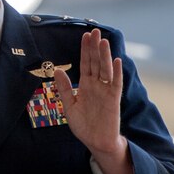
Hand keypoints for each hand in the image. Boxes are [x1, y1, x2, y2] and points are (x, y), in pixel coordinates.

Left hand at [53, 29, 132, 173]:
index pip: (85, 63)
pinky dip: (116, 72)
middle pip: (96, 62)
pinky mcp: (113, 100)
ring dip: (105, 55)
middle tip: (95, 31)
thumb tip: (57, 70)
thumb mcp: (69, 105)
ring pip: (105, 69)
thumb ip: (65, 88)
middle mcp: (97, 85)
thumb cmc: (84, 125)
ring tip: (104, 41)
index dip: (85, 50)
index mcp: (86, 85)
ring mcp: (106, 91)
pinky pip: (115, 84)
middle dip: (95, 47)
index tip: (85, 35)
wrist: (96, 142)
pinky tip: (116, 61)